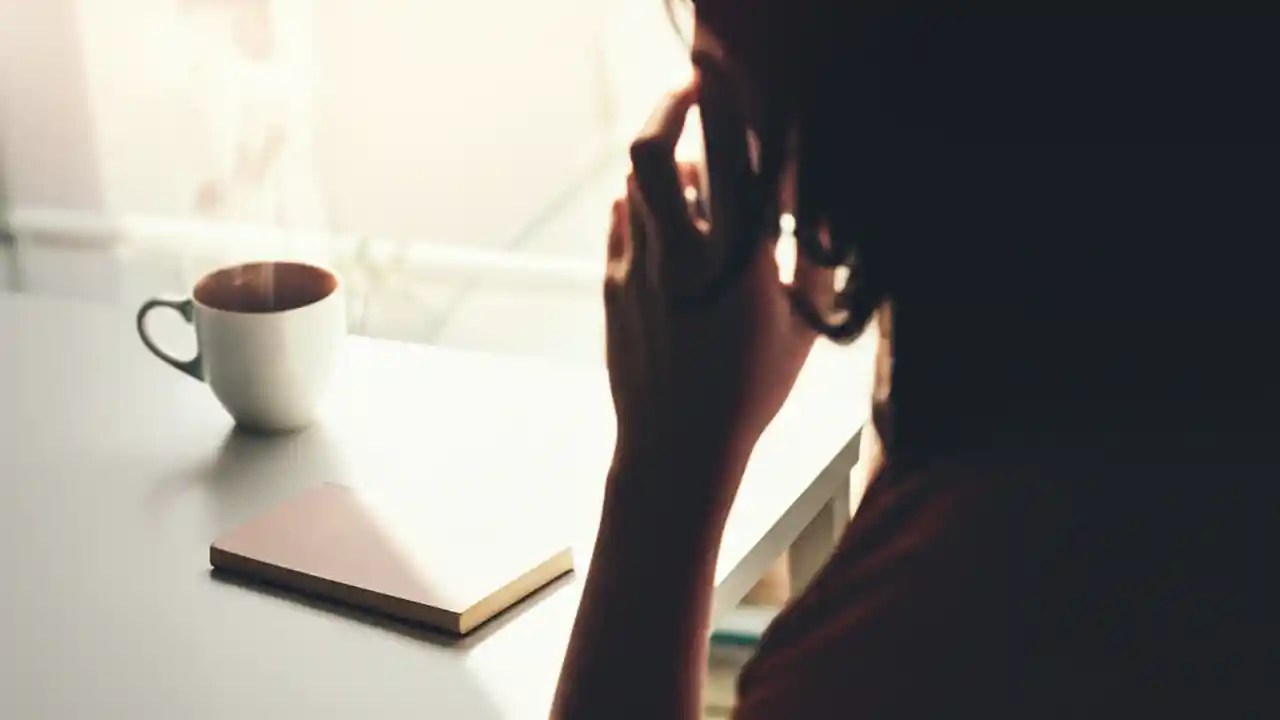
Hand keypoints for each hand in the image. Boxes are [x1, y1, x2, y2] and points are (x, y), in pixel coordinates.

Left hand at [605, 77, 832, 508]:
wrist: (676, 448)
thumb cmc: (751, 392)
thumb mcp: (802, 327)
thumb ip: (810, 259)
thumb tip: (815, 205)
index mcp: (740, 259)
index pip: (732, 157)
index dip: (731, 107)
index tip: (735, 88)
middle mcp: (683, 253)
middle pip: (657, 150)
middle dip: (672, 105)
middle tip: (694, 92)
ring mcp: (640, 266)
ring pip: (638, 180)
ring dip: (666, 160)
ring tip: (693, 171)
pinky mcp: (613, 284)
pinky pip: (622, 217)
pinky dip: (642, 201)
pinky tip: (663, 215)